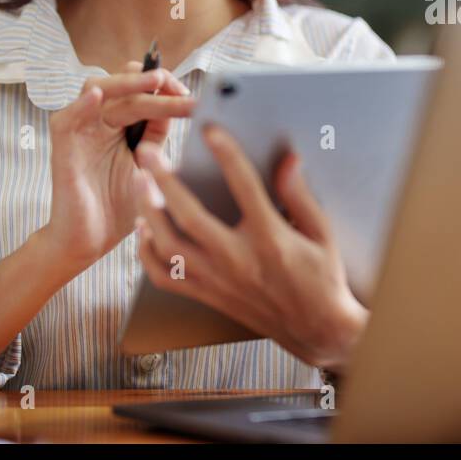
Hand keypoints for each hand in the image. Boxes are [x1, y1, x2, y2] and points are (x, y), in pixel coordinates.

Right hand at [39, 62, 194, 270]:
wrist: (90, 242)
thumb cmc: (118, 206)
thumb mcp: (147, 165)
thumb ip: (156, 136)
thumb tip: (181, 102)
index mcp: (122, 125)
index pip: (143, 92)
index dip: (167, 89)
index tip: (194, 99)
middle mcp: (100, 123)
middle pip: (125, 88)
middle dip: (156, 84)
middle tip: (181, 89)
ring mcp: (81, 132)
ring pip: (97, 90)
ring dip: (127, 82)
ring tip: (155, 80)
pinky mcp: (63, 148)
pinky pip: (67, 119)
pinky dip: (80, 105)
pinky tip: (97, 96)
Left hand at [131, 125, 368, 372]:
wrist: (315, 329)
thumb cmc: (321, 278)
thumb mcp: (322, 233)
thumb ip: (300, 195)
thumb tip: (288, 160)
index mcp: (270, 238)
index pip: (244, 186)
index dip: (226, 154)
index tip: (210, 130)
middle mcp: (238, 259)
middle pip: (189, 215)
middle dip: (163, 180)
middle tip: (147, 152)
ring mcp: (218, 280)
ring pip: (168, 246)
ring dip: (148, 211)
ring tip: (138, 183)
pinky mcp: (207, 295)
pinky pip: (166, 277)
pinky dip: (147, 255)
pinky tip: (144, 232)